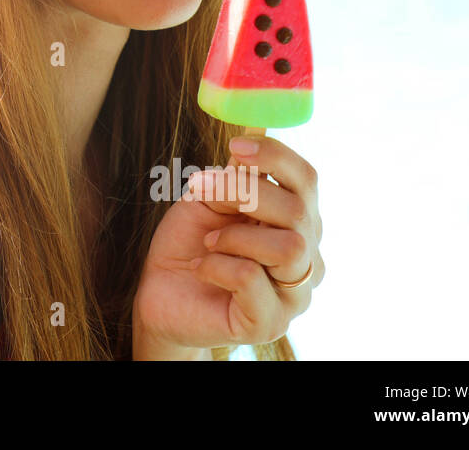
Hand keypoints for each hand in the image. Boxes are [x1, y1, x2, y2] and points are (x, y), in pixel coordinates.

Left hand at [132, 133, 323, 353]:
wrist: (161, 292)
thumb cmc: (190, 244)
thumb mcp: (207, 200)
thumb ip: (234, 177)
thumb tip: (251, 145)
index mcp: (296, 222)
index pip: (306, 180)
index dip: (276, 157)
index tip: (236, 146)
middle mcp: (307, 257)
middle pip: (298, 211)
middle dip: (243, 192)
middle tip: (201, 190)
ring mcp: (294, 294)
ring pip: (289, 247)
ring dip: (235, 235)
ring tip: (208, 243)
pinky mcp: (271, 323)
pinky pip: (251, 277)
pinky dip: (217, 265)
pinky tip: (201, 268)